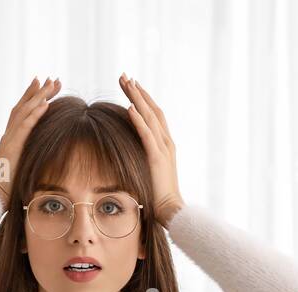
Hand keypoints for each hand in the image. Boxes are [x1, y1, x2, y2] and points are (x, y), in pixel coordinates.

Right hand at [0, 76, 61, 211]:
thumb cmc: (10, 189)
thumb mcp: (22, 169)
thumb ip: (28, 158)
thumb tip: (41, 158)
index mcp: (11, 139)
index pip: (22, 113)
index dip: (33, 98)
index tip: (45, 86)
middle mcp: (9, 135)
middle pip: (24, 106)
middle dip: (39, 92)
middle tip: (53, 79)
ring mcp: (10, 139)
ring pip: (25, 111)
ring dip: (40, 97)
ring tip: (53, 84)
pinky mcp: (12, 146)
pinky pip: (25, 126)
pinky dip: (35, 114)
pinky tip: (46, 104)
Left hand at [120, 72, 184, 226]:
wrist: (173, 211)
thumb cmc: (159, 197)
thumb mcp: (151, 173)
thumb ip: (144, 160)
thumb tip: (130, 156)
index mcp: (165, 145)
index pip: (153, 115)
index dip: (142, 98)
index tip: (129, 85)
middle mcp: (166, 143)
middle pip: (151, 109)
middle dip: (137, 91)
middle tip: (124, 75)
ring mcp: (163, 149)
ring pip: (149, 117)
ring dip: (137, 98)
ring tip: (126, 82)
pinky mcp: (157, 159)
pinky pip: (147, 135)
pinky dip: (138, 120)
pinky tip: (129, 107)